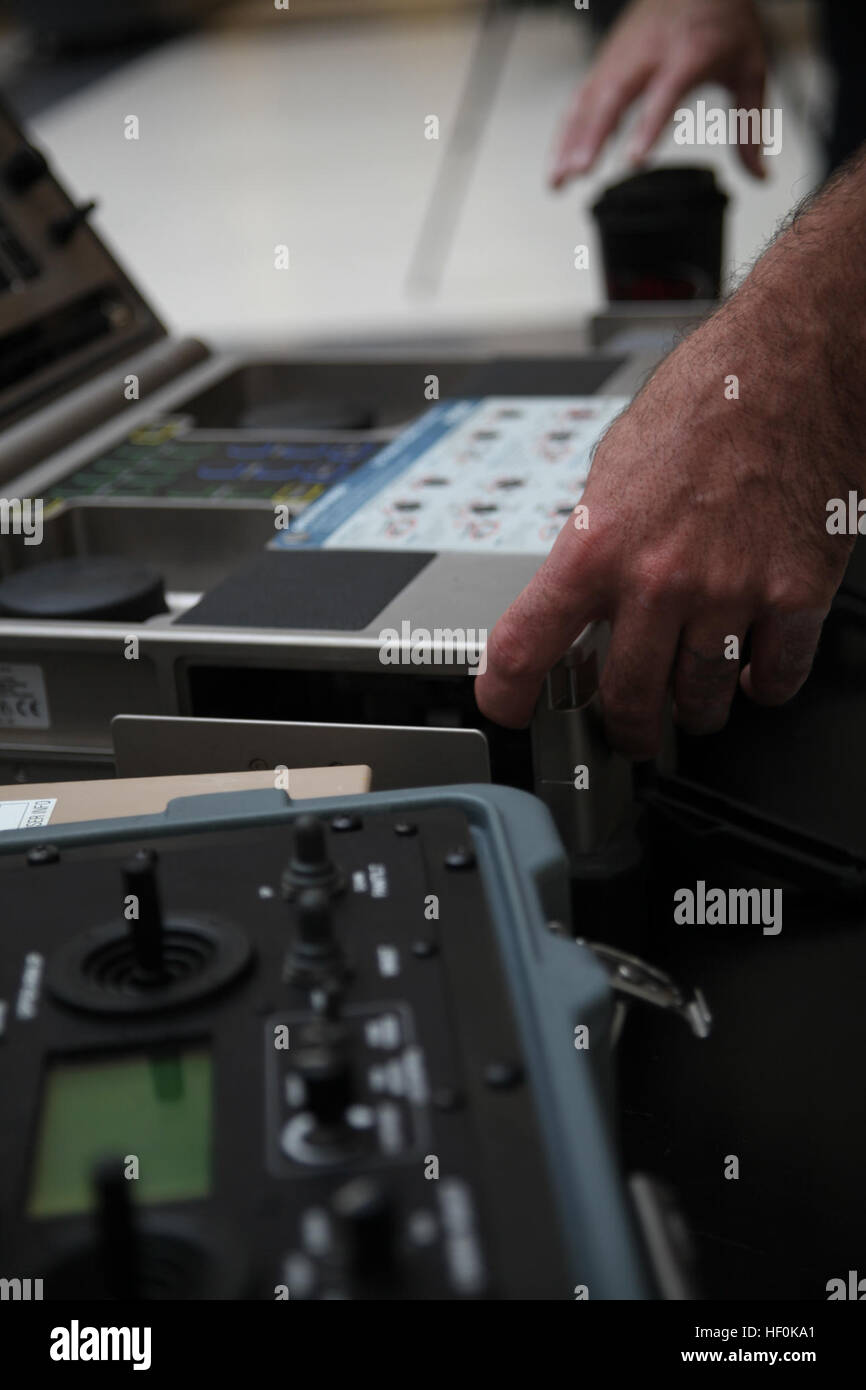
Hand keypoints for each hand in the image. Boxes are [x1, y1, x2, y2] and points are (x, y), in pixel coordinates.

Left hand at [475, 294, 854, 757]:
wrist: (796, 363)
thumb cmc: (707, 398)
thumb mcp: (615, 468)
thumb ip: (598, 543)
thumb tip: (585, 594)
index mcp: (598, 545)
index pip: (527, 646)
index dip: (507, 693)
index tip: (507, 707)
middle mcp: (658, 579)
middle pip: (627, 699)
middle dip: (624, 726)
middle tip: (628, 724)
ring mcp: (730, 592)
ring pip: (700, 700)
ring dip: (693, 709)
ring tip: (693, 693)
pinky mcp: (795, 594)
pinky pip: (773, 677)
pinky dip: (760, 684)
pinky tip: (751, 668)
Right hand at [551, 0, 766, 185]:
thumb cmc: (723, 22)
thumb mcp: (750, 70)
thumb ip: (750, 127)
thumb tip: (761, 177)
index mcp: (688, 54)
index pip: (664, 94)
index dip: (648, 127)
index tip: (634, 161)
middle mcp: (648, 53)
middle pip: (615, 95)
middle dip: (594, 135)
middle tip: (581, 173)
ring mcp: (621, 56)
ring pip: (589, 98)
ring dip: (570, 140)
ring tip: (558, 182)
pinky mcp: (605, 61)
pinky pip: (580, 98)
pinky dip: (565, 132)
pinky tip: (557, 165)